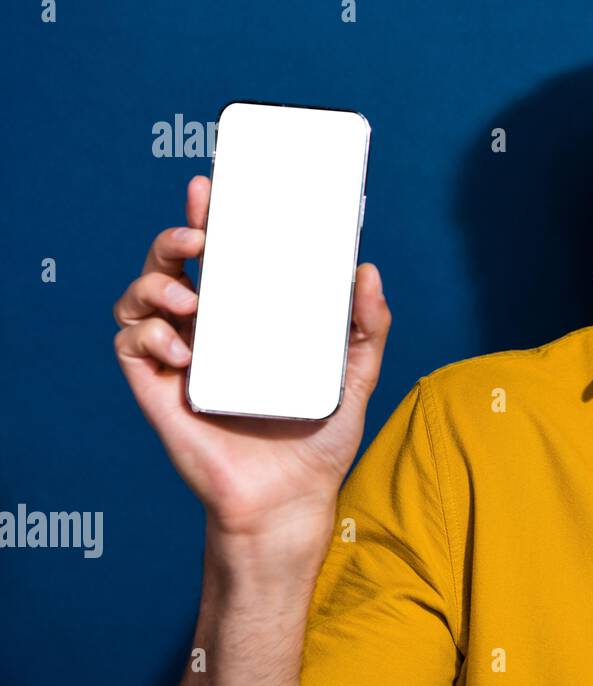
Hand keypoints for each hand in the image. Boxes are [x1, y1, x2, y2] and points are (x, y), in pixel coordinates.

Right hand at [113, 174, 391, 544]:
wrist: (290, 500)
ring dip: (156, 282)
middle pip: (173, 263)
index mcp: (250, 317)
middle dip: (175, 236)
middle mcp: (210, 329)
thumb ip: (369, 324)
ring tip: (193, 298)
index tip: (210, 185)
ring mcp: (179, 356)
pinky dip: (149, 335)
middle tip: (200, 236)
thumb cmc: (319, 438)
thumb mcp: (356, 373)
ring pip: (140, 295)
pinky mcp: (157, 388)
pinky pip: (130, 345)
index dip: (209, 215)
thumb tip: (368, 270)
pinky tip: (183, 351)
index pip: (223, 255)